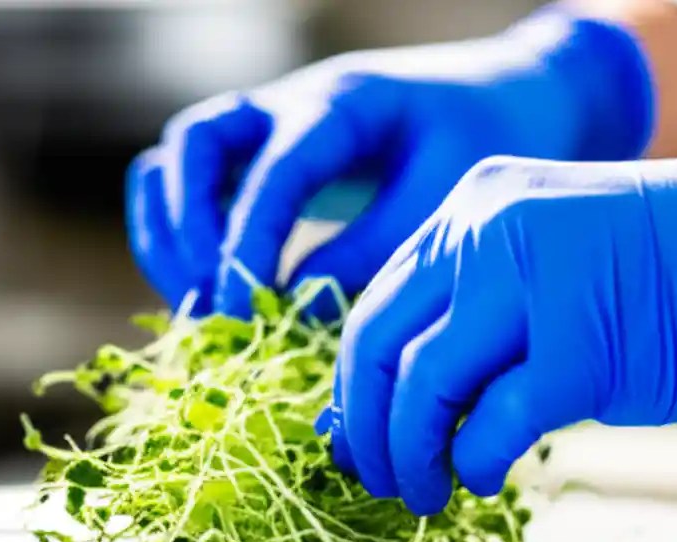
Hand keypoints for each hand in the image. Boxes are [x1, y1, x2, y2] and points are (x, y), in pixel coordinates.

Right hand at [127, 7, 653, 315]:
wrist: (507, 94)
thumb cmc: (484, 136)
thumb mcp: (441, 197)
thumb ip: (369, 252)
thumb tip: (292, 312)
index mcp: (338, 105)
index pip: (272, 170)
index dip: (247, 243)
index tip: (240, 309)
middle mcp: (286, 104)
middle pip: (192, 144)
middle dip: (185, 229)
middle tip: (207, 303)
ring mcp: (267, 124)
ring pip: (177, 158)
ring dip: (169, 229)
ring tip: (193, 303)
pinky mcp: (265, 153)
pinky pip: (195, 180)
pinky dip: (180, 229)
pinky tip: (203, 287)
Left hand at [330, 112, 676, 514]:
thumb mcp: (554, 256)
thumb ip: (480, 311)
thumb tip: (405, 402)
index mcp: (475, 205)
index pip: (377, 303)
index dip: (357, 383)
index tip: (358, 435)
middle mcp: (490, 231)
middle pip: (379, 344)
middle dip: (365, 427)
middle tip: (378, 477)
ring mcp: (536, 284)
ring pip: (420, 385)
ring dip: (408, 456)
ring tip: (422, 492)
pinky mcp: (586, 349)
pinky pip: (492, 424)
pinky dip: (473, 464)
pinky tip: (483, 478)